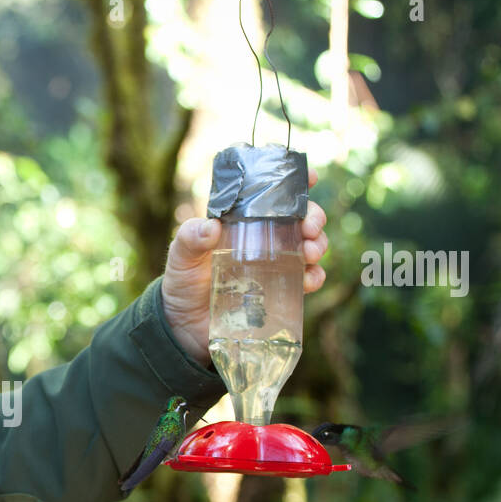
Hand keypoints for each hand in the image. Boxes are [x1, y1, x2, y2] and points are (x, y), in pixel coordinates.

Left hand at [160, 167, 328, 366]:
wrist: (184, 324)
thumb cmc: (183, 281)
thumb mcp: (181, 256)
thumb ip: (190, 238)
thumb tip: (211, 227)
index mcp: (243, 221)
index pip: (272, 195)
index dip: (295, 182)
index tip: (309, 177)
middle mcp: (264, 239)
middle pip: (301, 218)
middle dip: (314, 216)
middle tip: (310, 226)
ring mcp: (275, 264)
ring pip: (310, 246)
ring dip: (319, 244)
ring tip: (311, 251)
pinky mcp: (279, 291)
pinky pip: (306, 280)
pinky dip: (314, 277)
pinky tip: (308, 279)